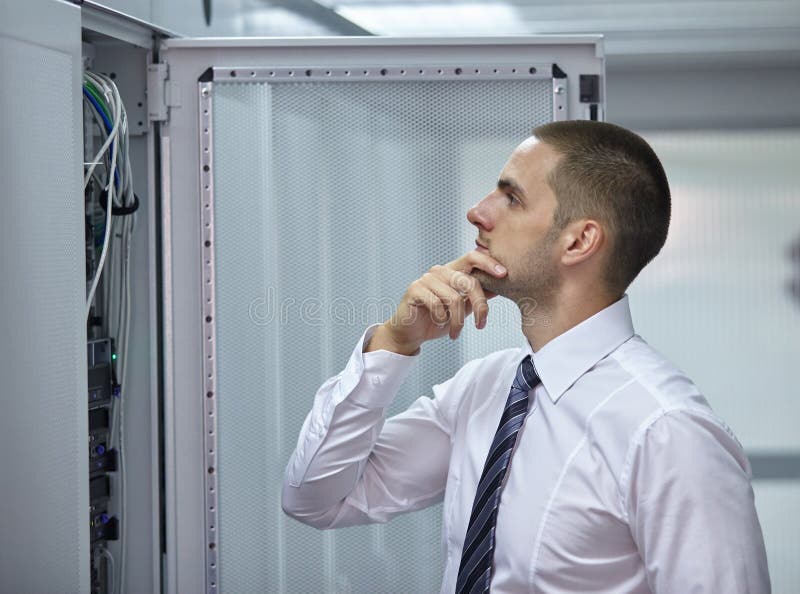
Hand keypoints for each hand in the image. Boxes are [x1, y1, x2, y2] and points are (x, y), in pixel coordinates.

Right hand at [366, 251, 506, 354]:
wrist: (410, 333)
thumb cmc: (436, 319)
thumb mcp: (462, 308)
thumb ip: (476, 296)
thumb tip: (499, 287)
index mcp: (452, 271)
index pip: (473, 257)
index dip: (489, 263)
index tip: (504, 274)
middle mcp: (440, 271)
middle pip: (468, 281)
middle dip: (479, 306)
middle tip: (481, 325)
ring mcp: (426, 279)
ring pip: (454, 298)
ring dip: (458, 321)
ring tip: (455, 332)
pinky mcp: (415, 289)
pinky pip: (437, 304)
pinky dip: (442, 319)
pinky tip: (439, 324)